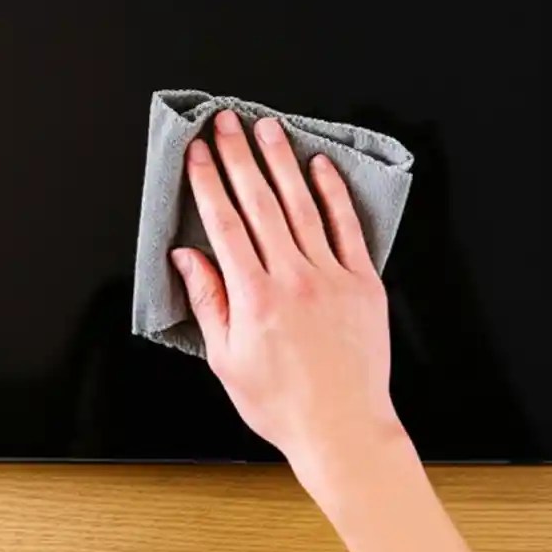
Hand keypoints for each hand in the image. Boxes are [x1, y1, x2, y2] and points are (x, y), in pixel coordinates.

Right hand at [169, 110, 404, 464]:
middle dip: (239, 157)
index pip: (224, 223)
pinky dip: (333, 193)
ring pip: (302, 205)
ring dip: (282, 162)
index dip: (208, 181)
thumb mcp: (227, 359)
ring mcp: (332, 276)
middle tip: (226, 123)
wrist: (343, 428)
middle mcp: (293, 278)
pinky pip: (347, 227)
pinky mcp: (363, 282)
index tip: (197, 152)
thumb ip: (208, 300)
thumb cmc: (283, 403)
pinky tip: (320, 167)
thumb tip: (188, 257)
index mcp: (254, 297)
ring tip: (268, 129)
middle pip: (260, 202)